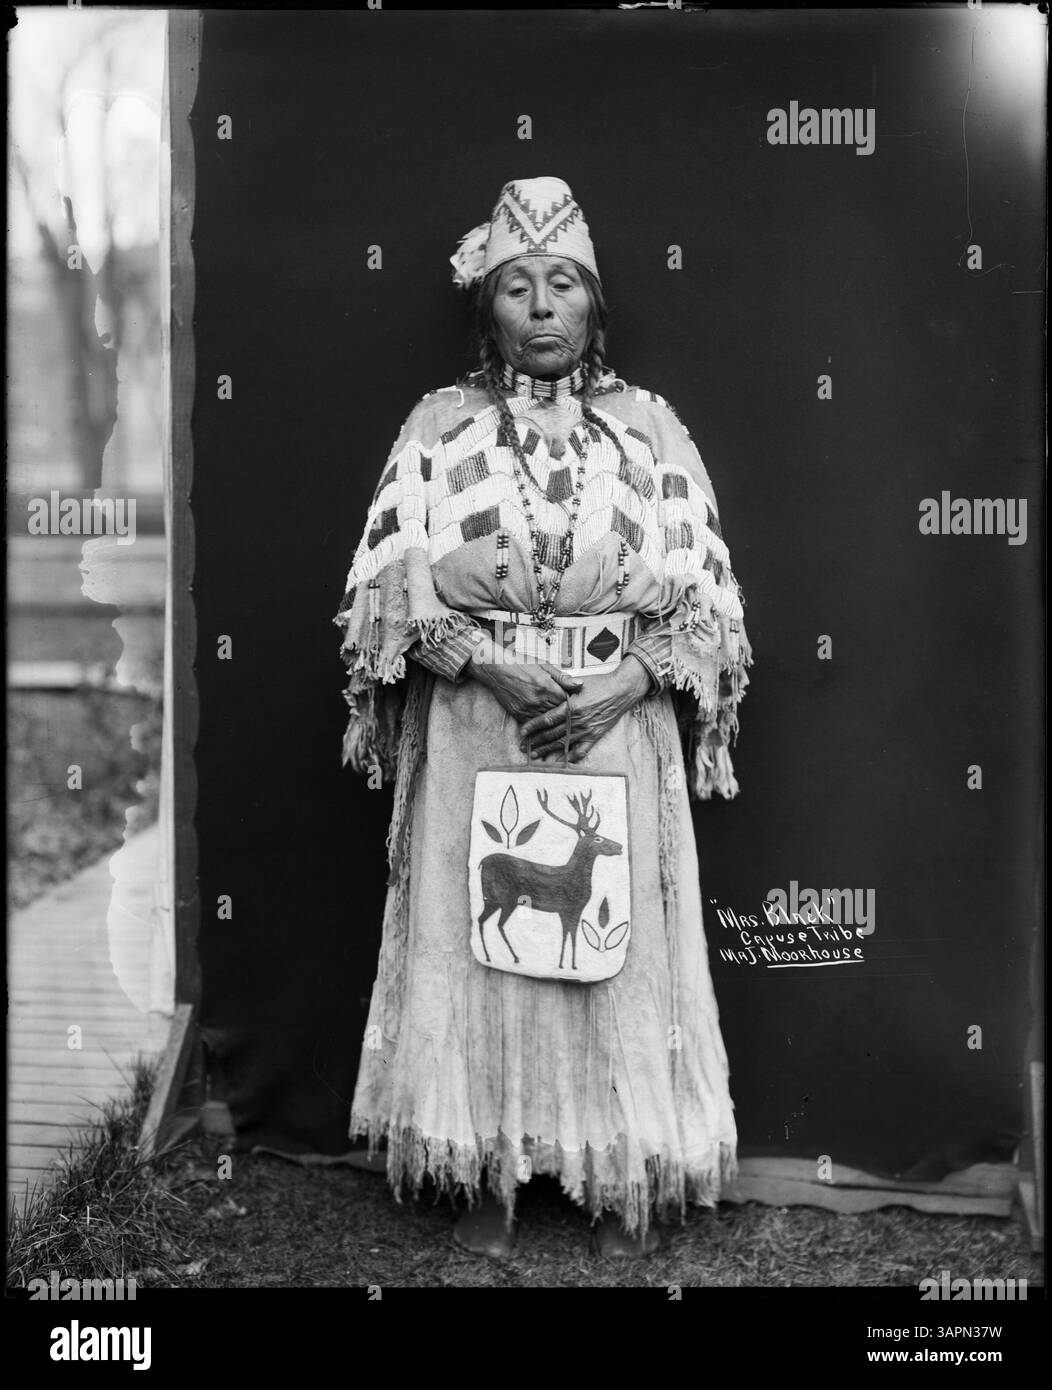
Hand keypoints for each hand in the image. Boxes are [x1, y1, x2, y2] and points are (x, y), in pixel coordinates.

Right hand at [465, 634, 582, 723]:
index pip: (566, 702)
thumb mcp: (544, 665)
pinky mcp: (518, 714)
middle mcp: (537, 700)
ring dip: (552, 720)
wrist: (496, 668)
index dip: (571, 703)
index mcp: (546, 686)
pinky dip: (539, 723)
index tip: (574, 702)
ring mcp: (527, 708)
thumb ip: (562, 678)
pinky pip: (533, 724)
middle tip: (569, 714)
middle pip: (557, 713)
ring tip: (558, 719)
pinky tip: (543, 722)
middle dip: (563, 713)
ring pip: (546, 721)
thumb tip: (580, 685)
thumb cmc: (521, 663)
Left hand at [519, 656, 652, 761]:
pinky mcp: (594, 736)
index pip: (547, 719)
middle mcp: (577, 720)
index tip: (522, 732)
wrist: (620, 690)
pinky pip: (581, 751)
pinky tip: (561, 761)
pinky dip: (570, 757)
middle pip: (551, 734)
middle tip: (523, 747)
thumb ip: (562, 688)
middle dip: (535, 741)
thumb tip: (546, 686)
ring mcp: (586, 730)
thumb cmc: (599, 683)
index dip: (533, 726)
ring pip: (562, 744)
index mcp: (571, 706)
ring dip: (547, 750)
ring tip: (535, 755)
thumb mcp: (578, 683)